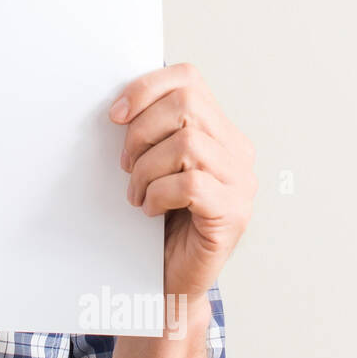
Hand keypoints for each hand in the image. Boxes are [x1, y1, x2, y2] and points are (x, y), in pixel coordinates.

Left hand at [110, 62, 255, 304]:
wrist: (172, 279)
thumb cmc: (161, 221)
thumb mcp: (154, 165)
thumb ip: (152, 132)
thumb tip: (118, 106)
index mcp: (220, 131)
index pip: (189, 78)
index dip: (147, 88)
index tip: (116, 115)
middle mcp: (237, 151)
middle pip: (187, 104)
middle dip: (142, 132)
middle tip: (126, 165)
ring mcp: (241, 183)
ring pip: (187, 143)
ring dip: (146, 169)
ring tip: (137, 193)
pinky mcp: (233, 214)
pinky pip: (190, 184)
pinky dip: (158, 194)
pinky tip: (150, 210)